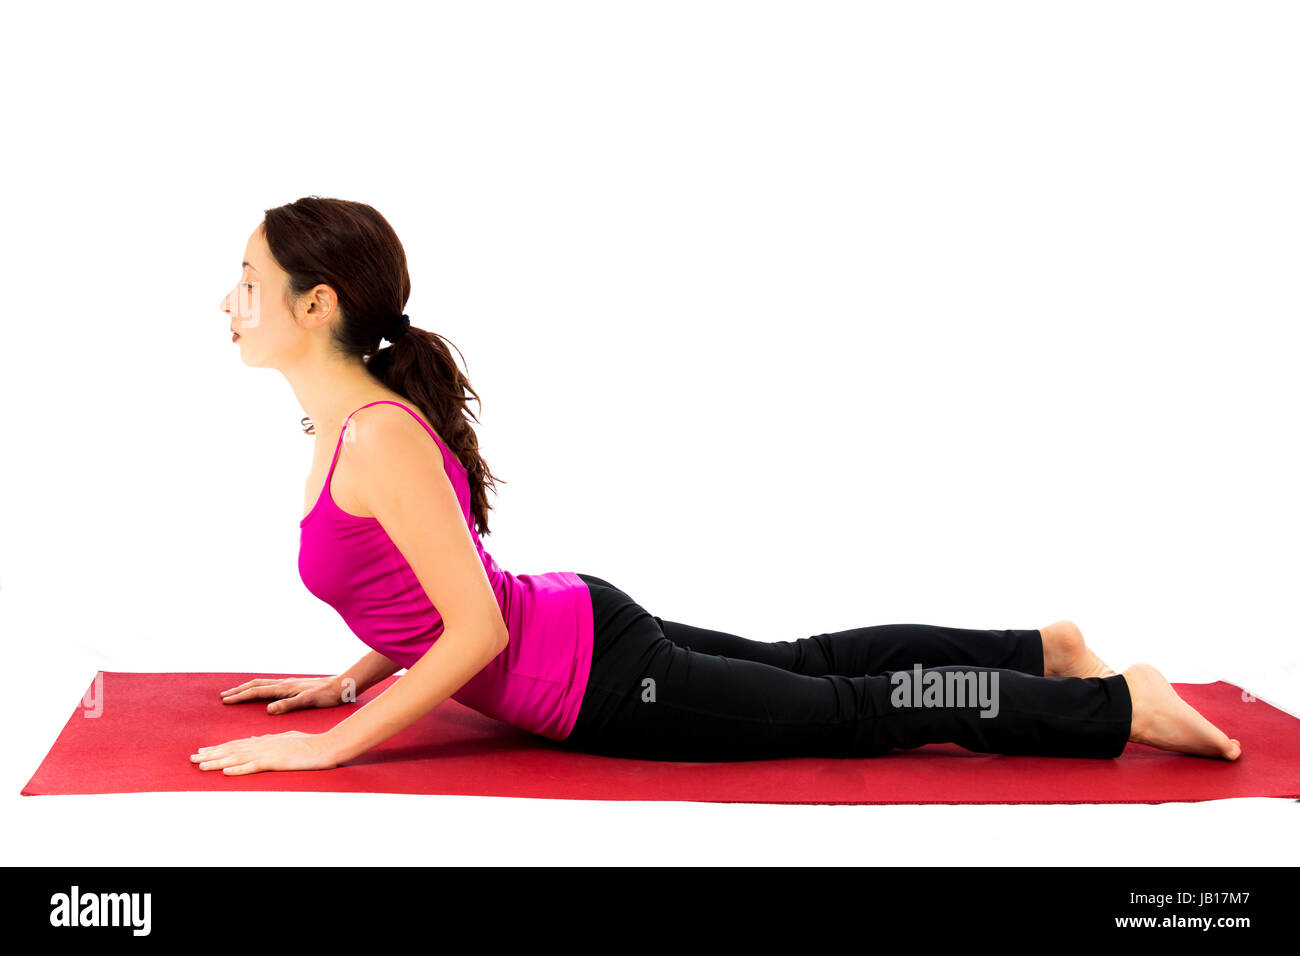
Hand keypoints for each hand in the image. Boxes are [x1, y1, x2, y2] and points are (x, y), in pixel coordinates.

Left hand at [190, 730, 338, 774]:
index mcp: (265, 740)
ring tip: (200, 765)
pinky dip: (238, 770)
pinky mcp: (275, 762)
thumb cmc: (310, 744)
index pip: (236, 744)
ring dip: (217, 762)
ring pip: (236, 758)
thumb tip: (255, 740)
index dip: (218, 748)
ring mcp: (267, 753)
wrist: (326, 746)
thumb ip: (269, 740)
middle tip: (191, 758)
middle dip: (210, 754)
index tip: (203, 751)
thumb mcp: (287, 738)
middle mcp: (262, 744)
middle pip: (231, 750)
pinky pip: (253, 767)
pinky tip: (225, 772)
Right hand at [219, 676, 351, 713]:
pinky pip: (270, 686)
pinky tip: (261, 692)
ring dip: (247, 688)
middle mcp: (284, 683)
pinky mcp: (294, 686)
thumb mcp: (308, 702)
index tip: (225, 701)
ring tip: (236, 692)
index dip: (240, 696)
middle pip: (256, 685)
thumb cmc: (326, 696)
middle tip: (222, 696)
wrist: (341, 686)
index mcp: (284, 687)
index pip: (256, 692)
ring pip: (262, 683)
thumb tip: (268, 709)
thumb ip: (288, 705)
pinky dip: (259, 688)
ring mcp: (288, 683)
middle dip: (238, 690)